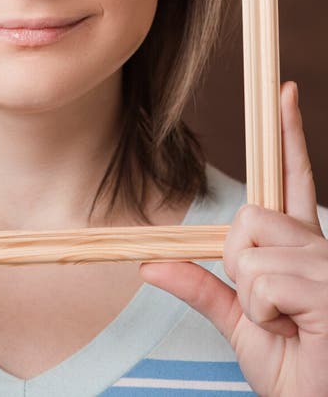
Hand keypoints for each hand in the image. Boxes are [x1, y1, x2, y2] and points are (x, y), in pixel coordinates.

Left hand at [139, 81, 327, 396]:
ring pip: (249, 247)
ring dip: (254, 296)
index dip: (288, 134)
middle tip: (270, 307)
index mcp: (301, 249)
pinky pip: (261, 280)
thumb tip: (150, 264)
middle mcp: (318, 247)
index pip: (291, 178)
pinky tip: (296, 330)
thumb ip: (202, 288)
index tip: (283, 93)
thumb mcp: (241, 324)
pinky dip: (264, 313)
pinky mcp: (326, 285)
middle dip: (240, 262)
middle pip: (249, 215)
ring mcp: (325, 264)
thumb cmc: (297, 372)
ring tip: (288, 324)